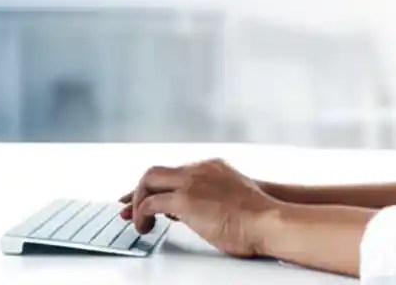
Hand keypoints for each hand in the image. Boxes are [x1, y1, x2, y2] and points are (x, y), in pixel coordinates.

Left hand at [118, 158, 279, 257]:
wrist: (269, 220)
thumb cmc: (258, 218)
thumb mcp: (231, 202)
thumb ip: (209, 201)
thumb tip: (189, 214)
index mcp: (212, 168)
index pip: (174, 172)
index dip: (156, 187)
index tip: (143, 198)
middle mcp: (199, 169)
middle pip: (156, 172)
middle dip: (138, 191)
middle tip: (126, 209)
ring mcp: (191, 182)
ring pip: (148, 181)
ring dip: (137, 202)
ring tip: (139, 224)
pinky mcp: (185, 199)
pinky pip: (150, 203)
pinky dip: (141, 215)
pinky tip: (145, 228)